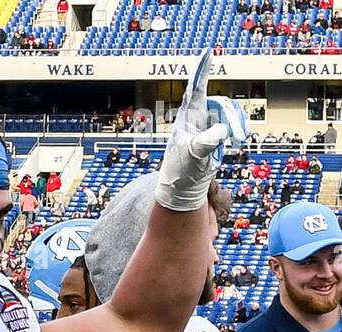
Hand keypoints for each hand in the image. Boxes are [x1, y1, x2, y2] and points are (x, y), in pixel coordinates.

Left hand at [156, 52, 247, 211]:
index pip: (196, 88)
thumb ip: (207, 141)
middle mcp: (197, 118)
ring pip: (229, 114)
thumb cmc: (181, 172)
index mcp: (187, 118)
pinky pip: (231, 125)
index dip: (202, 70)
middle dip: (233, 117)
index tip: (208, 52)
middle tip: (239, 137)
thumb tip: (223, 131)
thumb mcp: (193, 156)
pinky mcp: (213, 136)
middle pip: (221, 104)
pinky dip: (236, 131)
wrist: (182, 190)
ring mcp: (206, 126)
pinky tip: (234, 142)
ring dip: (237, 124)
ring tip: (238, 140)